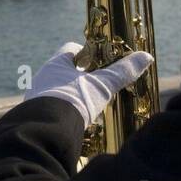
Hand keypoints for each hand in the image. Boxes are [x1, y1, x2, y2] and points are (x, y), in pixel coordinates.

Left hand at [24, 42, 154, 127]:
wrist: (46, 131)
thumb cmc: (74, 101)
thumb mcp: (102, 86)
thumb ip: (122, 72)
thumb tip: (146, 57)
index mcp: (56, 63)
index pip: (71, 48)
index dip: (87, 52)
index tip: (101, 61)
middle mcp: (42, 77)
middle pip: (64, 71)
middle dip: (81, 78)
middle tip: (98, 87)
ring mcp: (36, 96)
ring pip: (57, 91)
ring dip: (72, 96)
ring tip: (89, 109)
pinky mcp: (35, 115)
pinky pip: (51, 109)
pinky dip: (63, 113)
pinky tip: (75, 123)